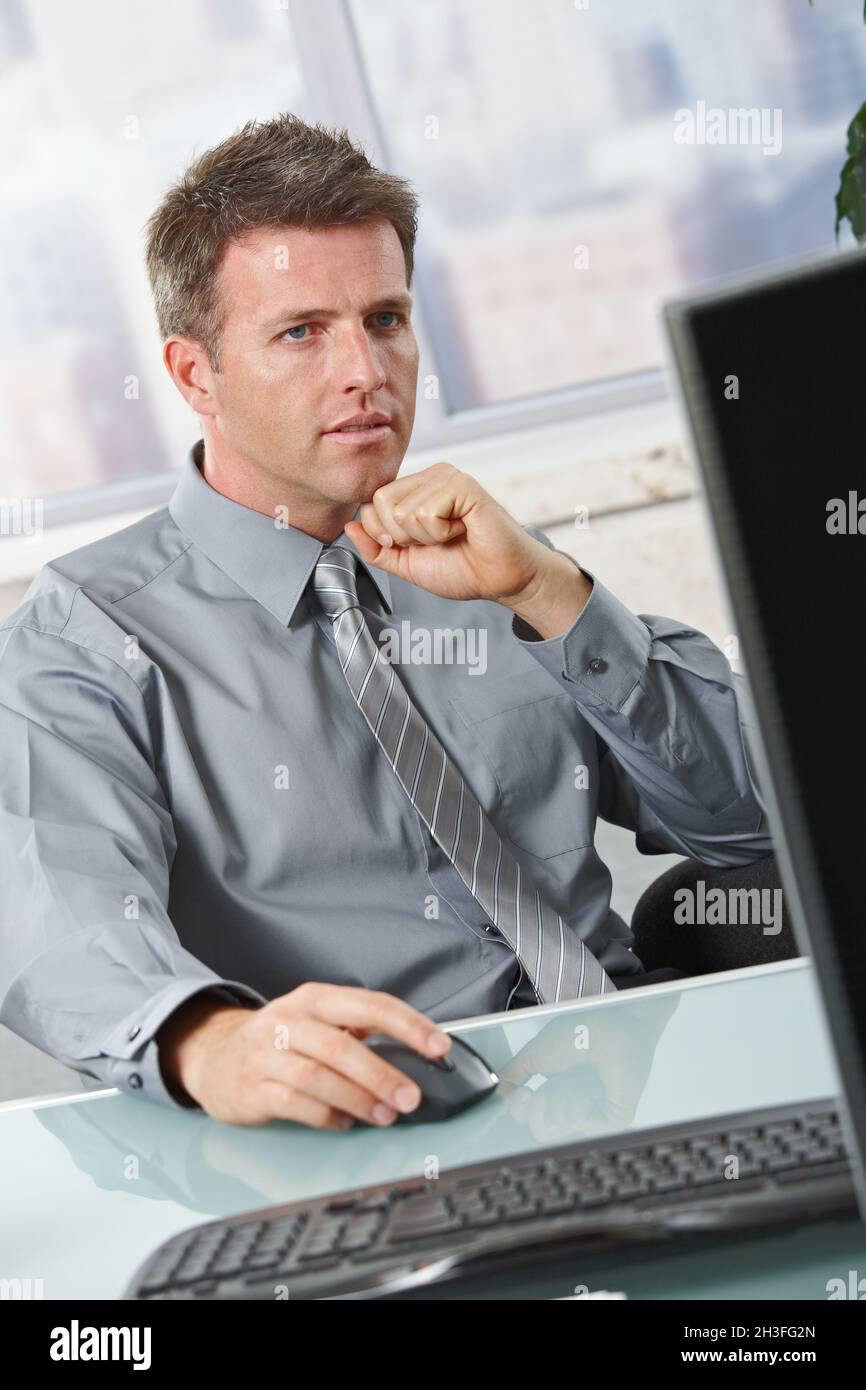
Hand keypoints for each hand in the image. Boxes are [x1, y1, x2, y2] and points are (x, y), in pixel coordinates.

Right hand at [156, 982, 450, 1128]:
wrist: (212, 1054)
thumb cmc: (279, 1040)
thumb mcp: (316, 1021)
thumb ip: (358, 1031)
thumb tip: (414, 1053)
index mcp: (314, 998)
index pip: (370, 1004)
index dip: (409, 1025)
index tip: (438, 1046)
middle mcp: (288, 1020)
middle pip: (342, 1046)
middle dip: (382, 1074)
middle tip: (411, 1097)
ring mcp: (265, 1054)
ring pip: (319, 1078)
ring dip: (359, 1100)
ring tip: (385, 1115)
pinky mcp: (251, 1088)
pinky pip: (296, 1105)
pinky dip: (327, 1116)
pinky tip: (346, 1121)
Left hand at [344, 462, 592, 637]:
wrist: (500, 580)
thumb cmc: (462, 569)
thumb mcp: (406, 563)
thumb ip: (375, 548)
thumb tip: (349, 526)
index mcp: (416, 489)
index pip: (372, 502)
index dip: (385, 534)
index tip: (418, 545)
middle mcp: (431, 476)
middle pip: (381, 502)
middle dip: (403, 536)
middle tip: (437, 540)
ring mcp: (447, 477)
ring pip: (402, 510)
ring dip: (426, 537)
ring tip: (453, 535)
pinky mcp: (464, 485)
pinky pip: (426, 512)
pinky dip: (441, 533)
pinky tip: (463, 530)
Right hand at [495, 992, 680, 1143]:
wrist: (609, 1025)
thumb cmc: (579, 1031)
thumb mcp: (534, 1055)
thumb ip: (511, 1077)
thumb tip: (496, 1097)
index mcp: (556, 1089)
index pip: (529, 1118)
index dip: (521, 1109)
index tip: (524, 1092)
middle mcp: (574, 1103)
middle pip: (541, 1130)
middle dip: (542, 1105)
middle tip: (553, 1084)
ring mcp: (594, 1112)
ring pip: (558, 1128)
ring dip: (563, 1096)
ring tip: (579, 1076)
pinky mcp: (612, 1118)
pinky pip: (581, 1124)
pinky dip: (580, 1100)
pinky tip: (593, 1083)